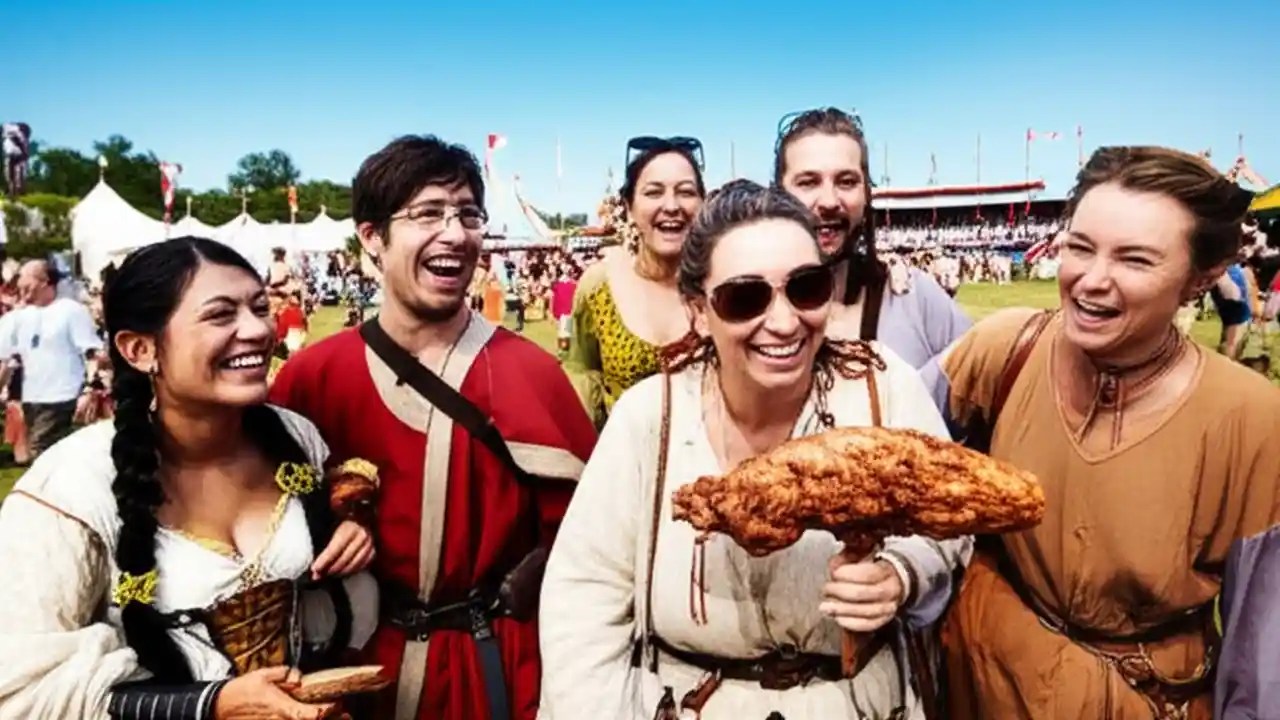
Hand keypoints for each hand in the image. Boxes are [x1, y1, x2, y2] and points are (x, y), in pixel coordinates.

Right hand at [213, 666, 337, 718]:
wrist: (218, 708)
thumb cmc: (240, 692)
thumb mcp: (263, 675)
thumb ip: (285, 674)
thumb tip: (298, 678)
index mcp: (282, 707)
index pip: (312, 714)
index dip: (329, 710)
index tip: (338, 704)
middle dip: (332, 719)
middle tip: (346, 715)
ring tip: (338, 717)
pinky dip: (302, 719)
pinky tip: (311, 716)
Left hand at [311, 520, 374, 579]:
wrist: (361, 512)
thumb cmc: (342, 517)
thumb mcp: (331, 521)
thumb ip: (323, 537)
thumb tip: (313, 554)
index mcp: (349, 527)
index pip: (335, 549)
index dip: (323, 560)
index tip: (314, 568)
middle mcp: (362, 536)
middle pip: (344, 559)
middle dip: (329, 569)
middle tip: (318, 575)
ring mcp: (369, 544)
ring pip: (353, 565)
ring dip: (339, 573)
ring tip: (328, 575)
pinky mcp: (373, 550)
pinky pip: (362, 566)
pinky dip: (351, 572)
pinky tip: (341, 573)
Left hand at [819, 557, 904, 632]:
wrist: (890, 584)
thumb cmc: (870, 570)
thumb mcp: (860, 557)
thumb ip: (846, 559)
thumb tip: (834, 567)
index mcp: (886, 570)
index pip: (869, 574)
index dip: (848, 574)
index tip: (834, 574)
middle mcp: (891, 590)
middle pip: (864, 593)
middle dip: (840, 591)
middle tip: (826, 589)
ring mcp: (889, 607)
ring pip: (866, 611)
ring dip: (842, 609)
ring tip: (826, 606)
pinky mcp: (883, 620)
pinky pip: (867, 624)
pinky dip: (850, 622)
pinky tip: (837, 617)